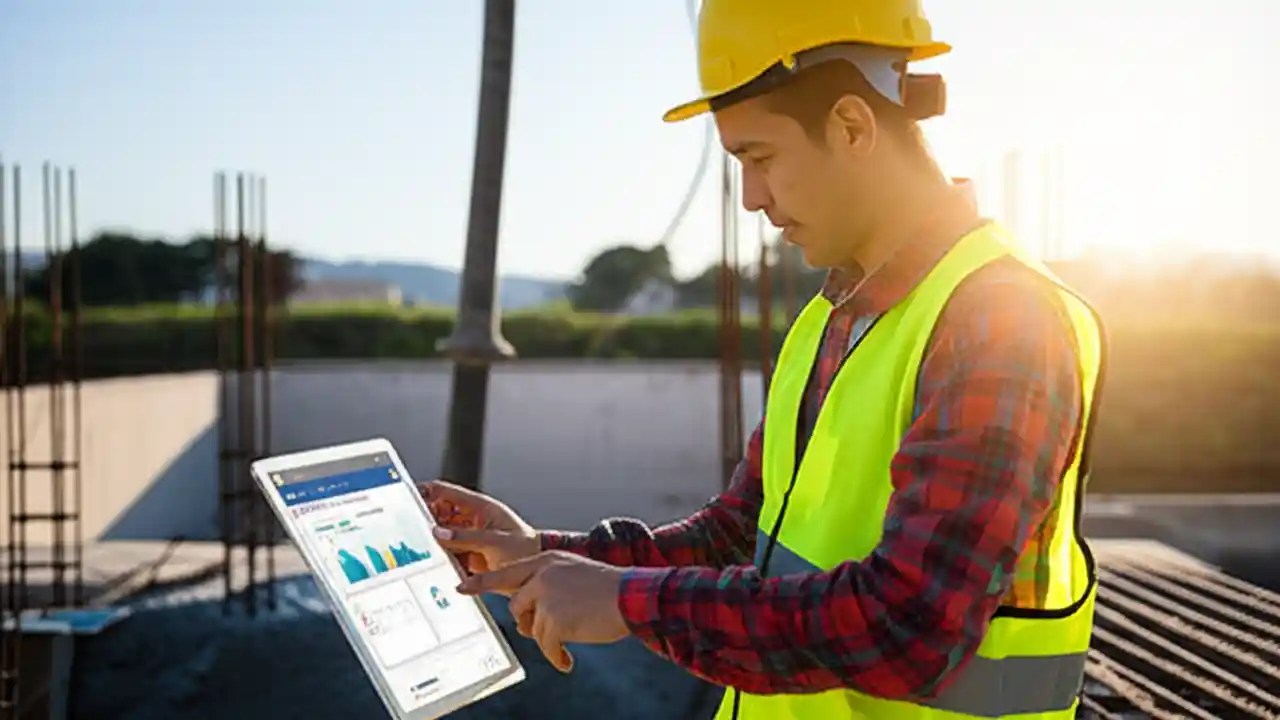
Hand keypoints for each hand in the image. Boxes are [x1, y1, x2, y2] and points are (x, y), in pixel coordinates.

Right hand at [418, 479, 539, 573]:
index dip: (426, 491)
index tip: (406, 496)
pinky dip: (438, 557)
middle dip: (423, 519)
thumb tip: (438, 533)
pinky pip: (447, 554)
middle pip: (439, 514)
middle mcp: (472, 520)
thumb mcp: (495, 542)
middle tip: (406, 529)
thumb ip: (466, 538)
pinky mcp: (468, 556)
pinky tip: (429, 563)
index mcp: (480, 507)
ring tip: (414, 548)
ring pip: (441, 536)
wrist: (537, 576)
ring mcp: (469, 538)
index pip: (446, 492)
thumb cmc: (525, 551)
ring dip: (430, 541)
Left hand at [457, 551, 629, 672]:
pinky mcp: (553, 619)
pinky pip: (546, 645)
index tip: (461, 587)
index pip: (507, 572)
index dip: (482, 582)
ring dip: (549, 639)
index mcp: (546, 560)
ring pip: (533, 628)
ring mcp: (546, 597)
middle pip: (517, 605)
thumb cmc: (608, 588)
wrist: (631, 595)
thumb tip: (529, 613)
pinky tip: (567, 660)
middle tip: (546, 628)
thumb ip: (549, 583)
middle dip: (529, 621)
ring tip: (570, 638)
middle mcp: (542, 575)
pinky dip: (556, 656)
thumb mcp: (574, 573)